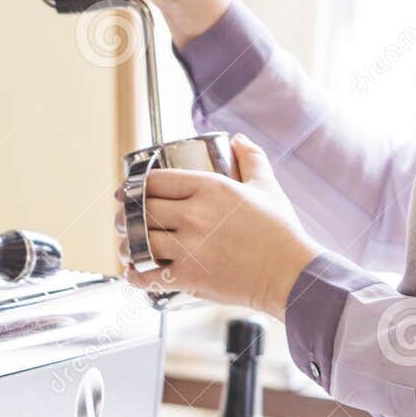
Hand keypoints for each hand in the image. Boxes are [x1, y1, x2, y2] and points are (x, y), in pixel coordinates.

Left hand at [116, 136, 322, 316]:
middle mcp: (195, 214)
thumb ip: (251, 158)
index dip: (133, 186)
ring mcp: (190, 246)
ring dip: (126, 245)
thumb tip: (237, 139)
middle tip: (124, 221)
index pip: (154, 180)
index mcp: (210, 187)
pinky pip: (147, 274)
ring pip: (139, 241)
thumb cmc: (280, 232)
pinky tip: (134, 272)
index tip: (125, 193)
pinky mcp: (189, 276)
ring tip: (126, 247)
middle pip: (142, 209)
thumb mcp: (267, 187)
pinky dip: (134, 274)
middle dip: (126, 215)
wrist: (291, 274)